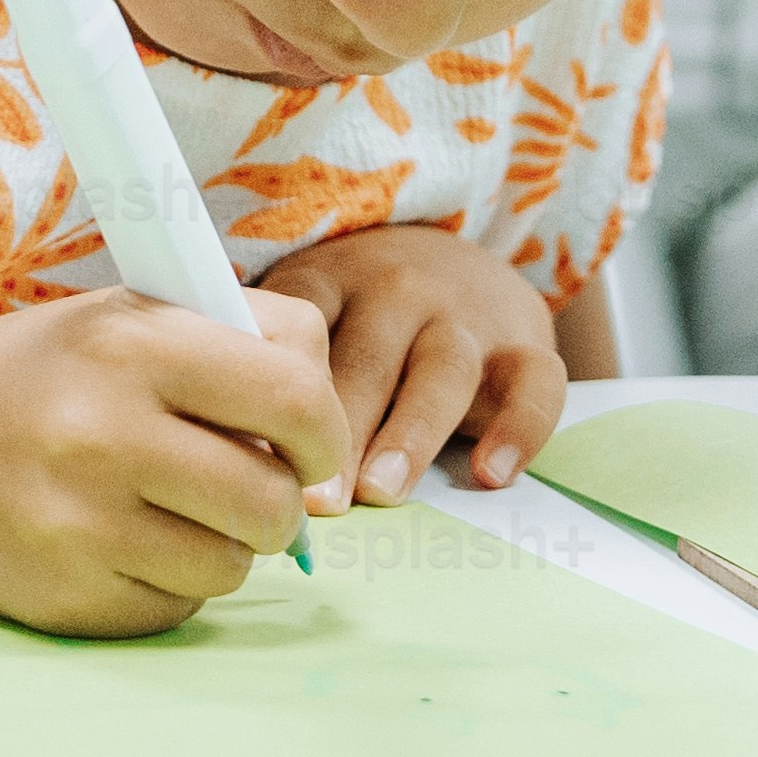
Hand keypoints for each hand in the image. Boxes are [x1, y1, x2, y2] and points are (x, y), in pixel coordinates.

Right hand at [0, 286, 343, 636]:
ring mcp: (79, 527)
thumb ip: (240, 343)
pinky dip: (168, 582)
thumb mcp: (128, 317)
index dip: (324, 431)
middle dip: (279, 501)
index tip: (310, 443)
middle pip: (272, 501)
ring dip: (222, 545)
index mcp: (131, 344)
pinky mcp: (65, 598)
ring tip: (169, 507)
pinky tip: (118, 540)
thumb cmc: (39, 378)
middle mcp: (102, 434)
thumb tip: (327, 434)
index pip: (295, 398)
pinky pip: (177, 608)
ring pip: (230, 566)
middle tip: (250, 485)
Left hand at [258, 219, 571, 503]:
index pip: (302, 321)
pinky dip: (519, 429)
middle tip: (315, 498)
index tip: (259, 446)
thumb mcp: (310, 311)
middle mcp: (399, 290)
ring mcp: (465, 318)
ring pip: (442, 370)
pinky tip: (491, 475)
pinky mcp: (525, 345)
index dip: (283, 384)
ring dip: (410, 433)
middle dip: (342, 430)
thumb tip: (222, 453)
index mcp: (332, 280)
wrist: (461, 258)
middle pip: (369, 357)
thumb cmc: (360, 314)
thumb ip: (273, 362)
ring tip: (382, 490)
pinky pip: (536, 383)